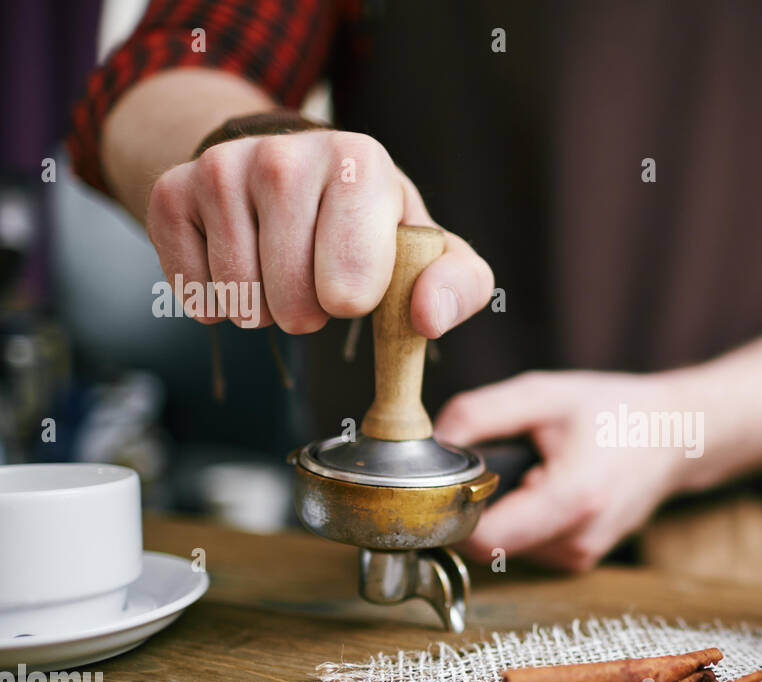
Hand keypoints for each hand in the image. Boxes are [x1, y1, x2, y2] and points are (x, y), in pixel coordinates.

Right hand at [145, 129, 492, 334]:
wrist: (290, 172)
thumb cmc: (370, 225)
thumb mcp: (430, 250)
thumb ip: (459, 286)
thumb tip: (428, 318)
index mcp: (359, 162)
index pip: (351, 284)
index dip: (354, 302)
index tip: (358, 280)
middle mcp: (285, 153)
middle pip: (291, 301)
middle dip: (307, 313)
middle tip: (315, 282)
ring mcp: (221, 168)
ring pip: (240, 299)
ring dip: (264, 308)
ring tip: (279, 270)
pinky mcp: (172, 191)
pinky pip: (194, 291)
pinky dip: (217, 301)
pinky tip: (238, 264)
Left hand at [433, 371, 692, 571]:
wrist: (675, 437)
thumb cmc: (614, 411)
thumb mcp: (543, 394)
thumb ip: (478, 415)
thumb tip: (430, 443)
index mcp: (572, 500)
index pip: (482, 538)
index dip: (450, 511)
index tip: (444, 479)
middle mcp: (577, 542)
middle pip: (487, 543)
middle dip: (477, 504)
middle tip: (492, 459)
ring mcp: (580, 557)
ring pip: (504, 546)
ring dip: (501, 510)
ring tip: (532, 467)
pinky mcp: (579, 559)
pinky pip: (526, 545)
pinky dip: (521, 517)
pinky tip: (546, 484)